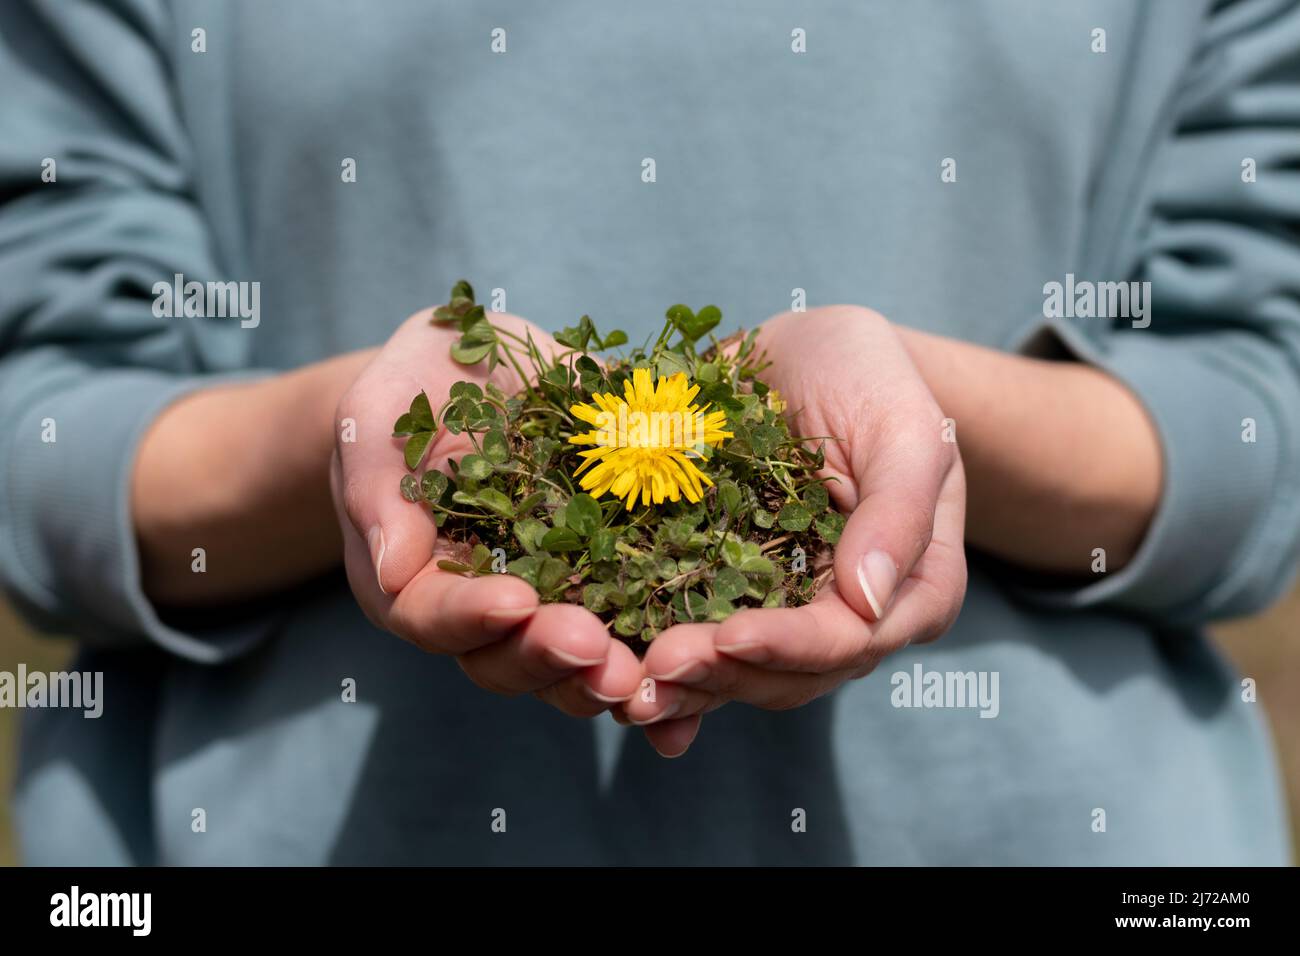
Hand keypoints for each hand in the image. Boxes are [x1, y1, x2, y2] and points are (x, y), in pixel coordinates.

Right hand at [331, 309, 640, 714]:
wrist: (479, 370)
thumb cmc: (414, 384)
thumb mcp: (377, 414)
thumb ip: (377, 485)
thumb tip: (392, 569)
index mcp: (413, 575)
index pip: (432, 615)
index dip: (472, 616)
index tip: (517, 601)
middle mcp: (481, 606)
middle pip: (505, 660)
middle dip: (549, 658)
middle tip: (594, 647)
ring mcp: (549, 600)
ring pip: (572, 666)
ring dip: (606, 678)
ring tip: (646, 674)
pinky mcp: (609, 580)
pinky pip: (635, 633)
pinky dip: (663, 670)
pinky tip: (693, 690)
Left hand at [623, 306, 967, 755]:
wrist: (806, 350)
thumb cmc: (868, 375)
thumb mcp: (903, 425)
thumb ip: (899, 511)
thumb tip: (871, 602)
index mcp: (915, 589)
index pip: (851, 639)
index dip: (789, 647)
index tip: (728, 637)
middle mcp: (854, 617)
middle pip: (790, 673)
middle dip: (723, 674)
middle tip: (657, 667)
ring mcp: (790, 610)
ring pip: (740, 672)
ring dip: (686, 684)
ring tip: (628, 684)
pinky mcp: (732, 593)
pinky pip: (699, 639)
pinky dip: (662, 662)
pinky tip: (618, 678)